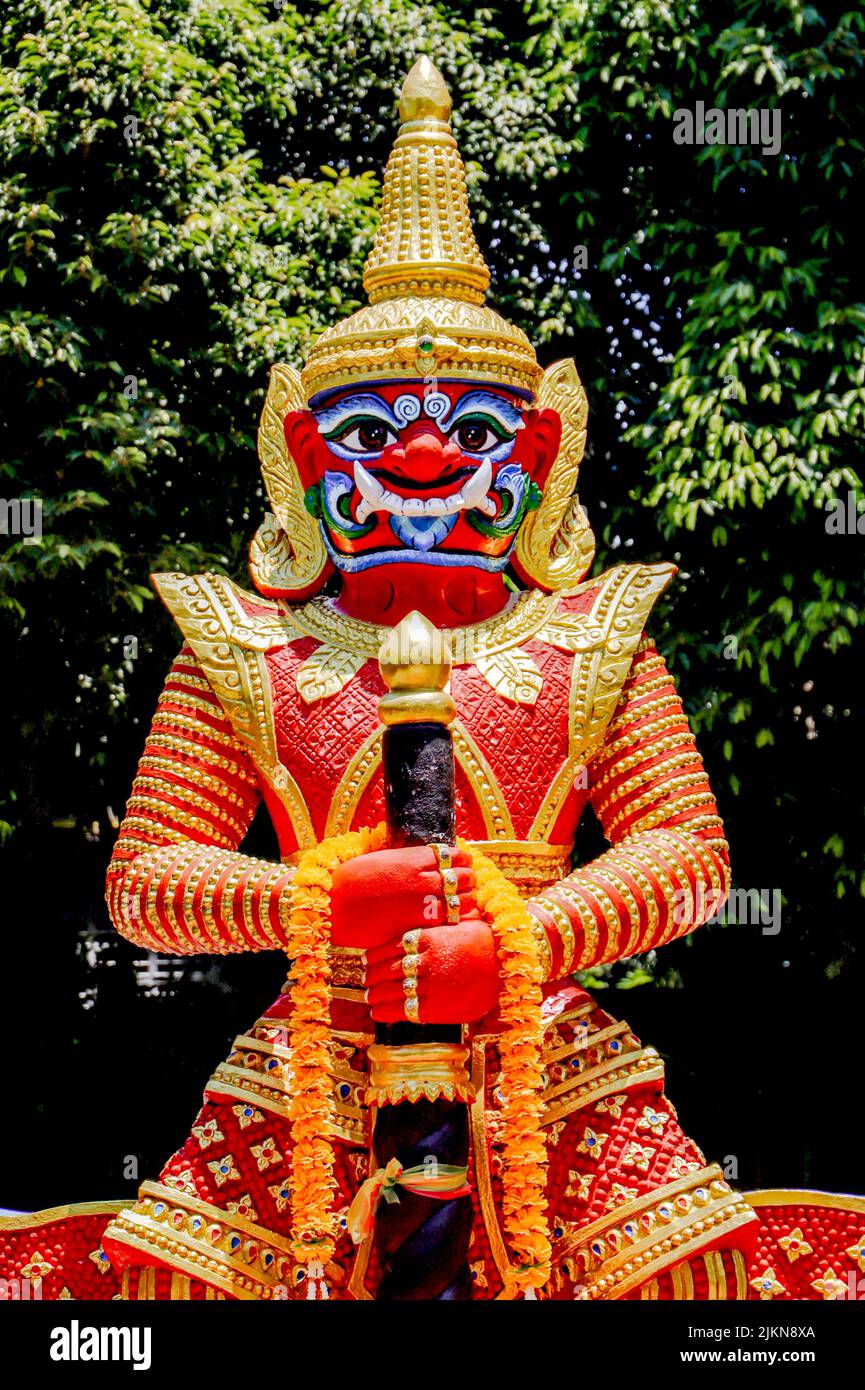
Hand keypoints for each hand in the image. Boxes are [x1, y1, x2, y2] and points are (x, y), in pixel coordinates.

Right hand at [330, 845, 474, 950]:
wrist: (333, 906)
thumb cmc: (352, 880)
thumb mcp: (384, 859)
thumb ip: (409, 861)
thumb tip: (426, 861)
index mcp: (414, 857)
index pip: (453, 854)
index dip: (460, 858)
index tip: (461, 862)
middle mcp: (424, 878)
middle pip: (464, 875)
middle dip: (467, 878)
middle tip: (465, 881)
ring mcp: (424, 903)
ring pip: (464, 898)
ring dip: (466, 897)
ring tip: (462, 898)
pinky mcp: (421, 925)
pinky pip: (453, 919)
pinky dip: (458, 916)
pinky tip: (454, 916)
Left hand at [364, 918, 498, 1023]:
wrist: (507, 965)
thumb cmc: (485, 941)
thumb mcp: (454, 925)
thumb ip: (432, 928)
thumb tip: (415, 925)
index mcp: (424, 938)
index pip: (386, 948)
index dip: (372, 956)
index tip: (366, 960)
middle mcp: (421, 960)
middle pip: (383, 970)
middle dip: (370, 976)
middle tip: (365, 979)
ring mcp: (426, 985)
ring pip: (387, 991)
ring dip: (374, 995)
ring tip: (370, 997)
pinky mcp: (433, 1008)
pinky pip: (401, 1011)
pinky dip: (385, 1012)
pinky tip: (378, 1013)